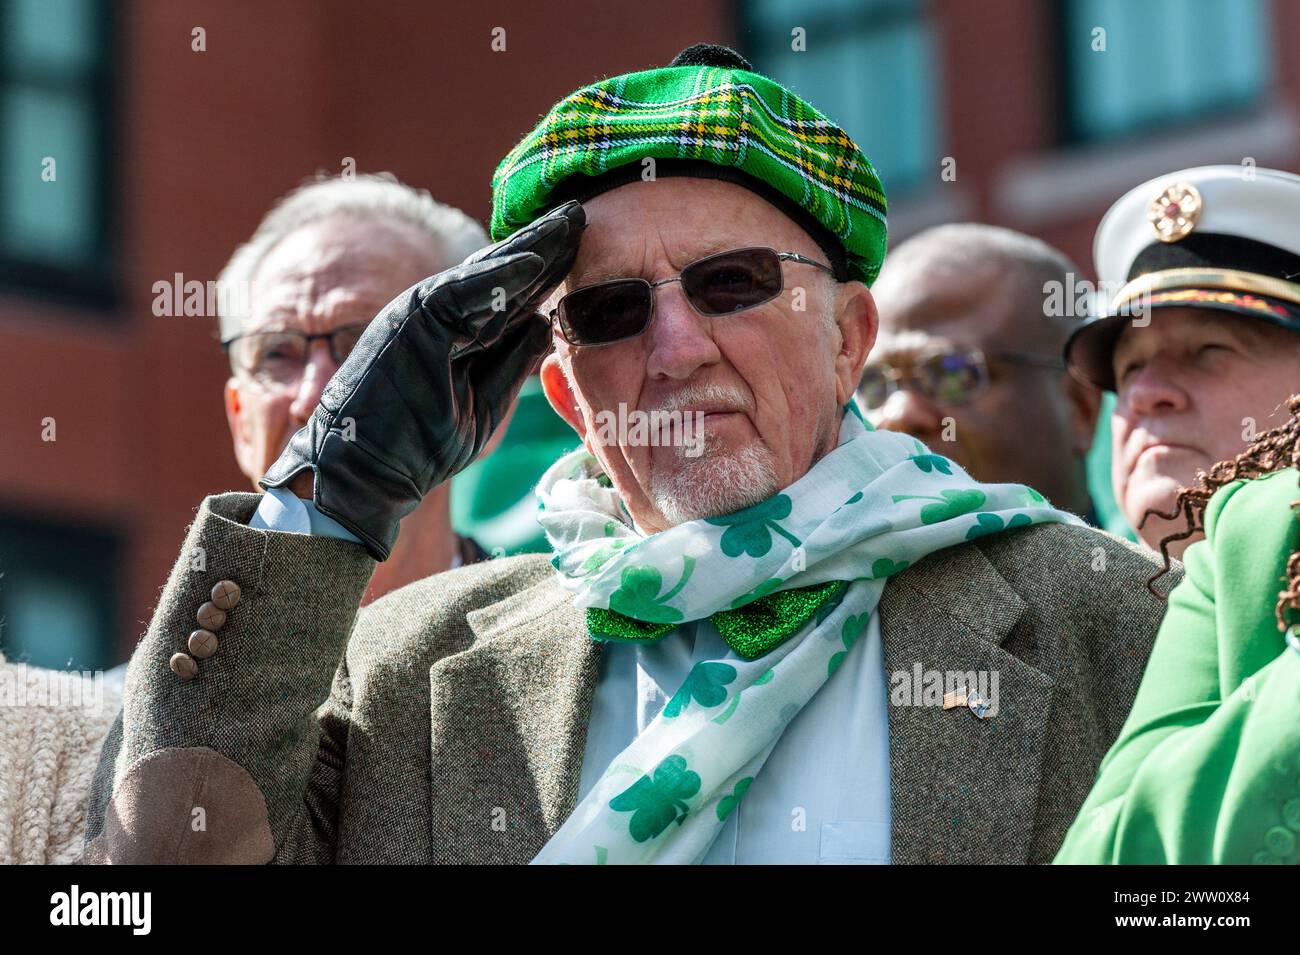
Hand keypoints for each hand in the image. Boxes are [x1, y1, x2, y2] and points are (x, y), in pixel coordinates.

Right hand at [261, 201, 584, 558]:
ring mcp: (423, 311)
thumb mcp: (483, 403)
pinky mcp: (412, 319)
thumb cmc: (415, 446)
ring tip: (570, 221)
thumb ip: (511, 362)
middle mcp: (439, 313)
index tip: (587, 248)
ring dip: (530, 246)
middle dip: (545, 245)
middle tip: (584, 215)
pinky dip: (499, 275)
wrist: (362, 473)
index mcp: (457, 332)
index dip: (548, 271)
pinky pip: (463, 291)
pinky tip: (535, 259)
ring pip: (487, 272)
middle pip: (503, 273)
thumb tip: (544, 324)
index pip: (511, 294)